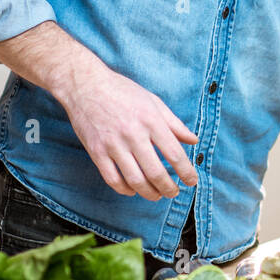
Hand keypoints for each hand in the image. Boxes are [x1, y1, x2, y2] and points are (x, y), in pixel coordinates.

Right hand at [58, 65, 199, 200]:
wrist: (85, 85)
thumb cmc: (122, 91)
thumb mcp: (153, 101)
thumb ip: (174, 123)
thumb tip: (193, 140)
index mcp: (151, 120)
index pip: (174, 153)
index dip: (186, 172)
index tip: (192, 181)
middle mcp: (133, 134)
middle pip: (156, 172)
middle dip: (169, 188)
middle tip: (174, 192)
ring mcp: (113, 144)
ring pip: (135, 180)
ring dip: (149, 193)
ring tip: (157, 195)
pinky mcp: (96, 151)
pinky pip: (112, 179)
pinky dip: (125, 189)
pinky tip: (133, 190)